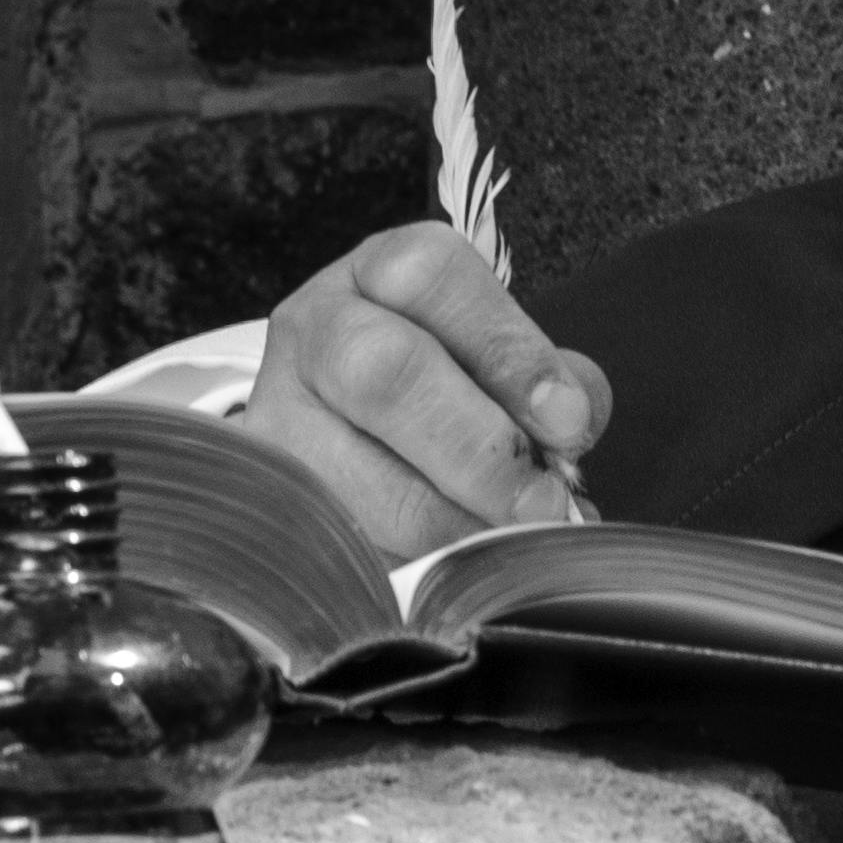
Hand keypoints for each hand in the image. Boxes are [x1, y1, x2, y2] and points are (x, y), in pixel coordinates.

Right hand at [243, 223, 612, 566]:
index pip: (431, 277)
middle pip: (384, 372)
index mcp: (379, 274)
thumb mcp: (499, 360)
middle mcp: (314, 331)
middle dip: (480, 449)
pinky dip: (413, 563)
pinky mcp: (274, 499)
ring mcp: (278, 416)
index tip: (566, 419)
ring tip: (507, 543)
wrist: (353, 436)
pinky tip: (457, 568)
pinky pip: (343, 542)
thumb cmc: (449, 387)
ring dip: (451, 521)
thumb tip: (567, 428)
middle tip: (543, 502)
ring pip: (355, 472)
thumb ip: (548, 381)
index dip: (506, 348)